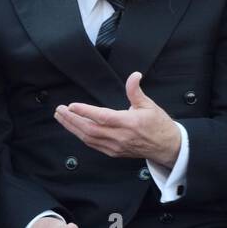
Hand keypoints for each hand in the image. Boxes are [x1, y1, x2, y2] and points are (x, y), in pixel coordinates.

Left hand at [54, 72, 181, 167]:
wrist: (167, 147)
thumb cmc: (158, 125)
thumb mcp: (149, 104)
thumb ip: (136, 90)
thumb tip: (134, 75)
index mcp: (129, 123)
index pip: (102, 117)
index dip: (85, 111)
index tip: (71, 105)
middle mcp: (120, 136)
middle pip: (90, 129)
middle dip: (72, 120)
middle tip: (59, 110)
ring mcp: (115, 146)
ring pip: (88, 138)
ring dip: (73, 128)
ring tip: (61, 117)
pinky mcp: (113, 152)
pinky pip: (93, 145)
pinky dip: (81, 136)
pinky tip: (74, 128)